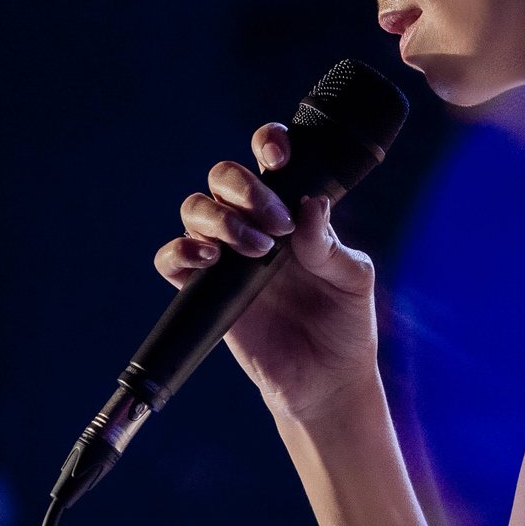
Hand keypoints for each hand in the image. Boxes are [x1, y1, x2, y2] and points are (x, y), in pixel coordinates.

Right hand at [153, 122, 381, 421]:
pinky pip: (172, 260)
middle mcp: (255, 225)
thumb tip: (312, 204)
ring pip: (195, 209)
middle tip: (276, 224)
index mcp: (293, 211)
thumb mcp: (352, 280)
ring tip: (254, 249)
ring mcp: (226, 256)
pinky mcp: (204, 292)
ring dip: (219, 219)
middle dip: (243, 187)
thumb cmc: (346, 324)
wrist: (327, 382)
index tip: (279, 158)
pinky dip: (180, 251)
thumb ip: (330, 244)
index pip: (271, 159)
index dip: (268, 143)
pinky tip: (207, 259)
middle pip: (223, 177)